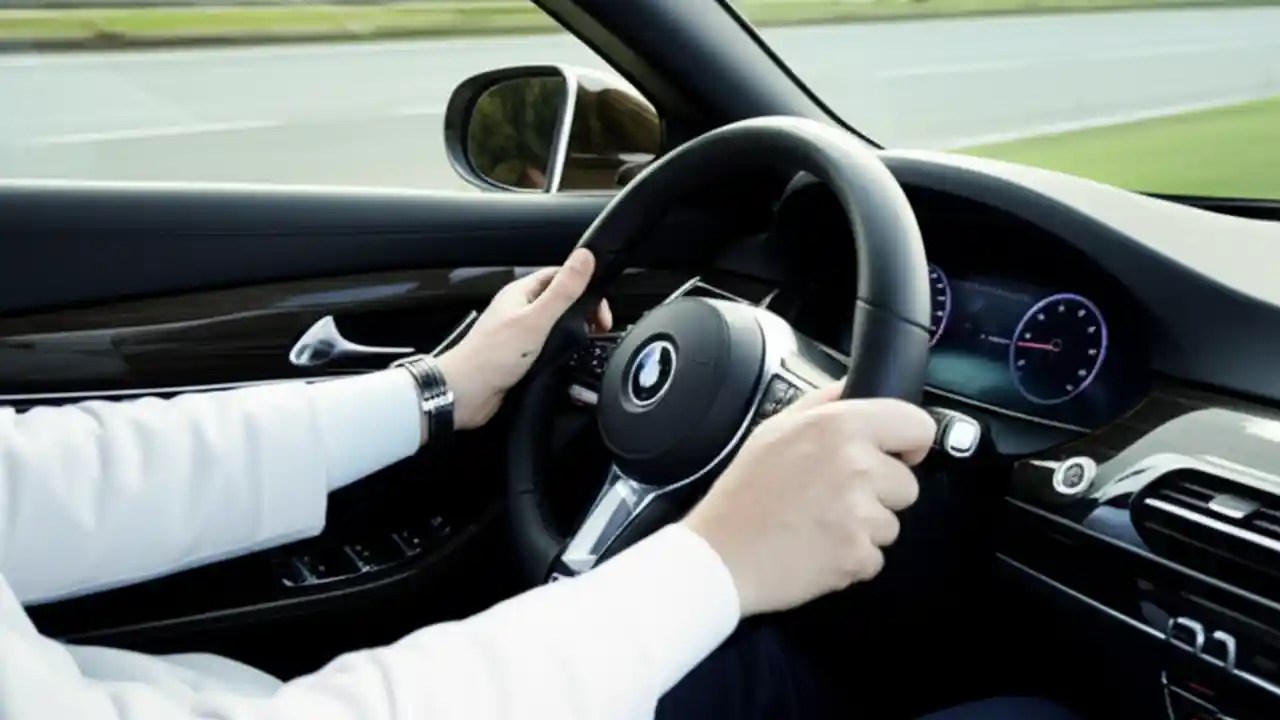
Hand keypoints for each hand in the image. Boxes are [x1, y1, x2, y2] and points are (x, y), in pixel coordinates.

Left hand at [436, 248, 610, 429]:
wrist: (465, 393)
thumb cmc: (492, 356)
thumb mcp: (536, 319)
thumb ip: (563, 290)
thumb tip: (585, 257)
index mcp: (521, 293)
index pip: (559, 276)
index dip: (583, 286)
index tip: (600, 308)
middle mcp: (519, 310)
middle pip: (559, 300)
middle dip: (582, 311)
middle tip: (598, 329)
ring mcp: (518, 333)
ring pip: (554, 324)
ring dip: (572, 331)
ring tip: (587, 342)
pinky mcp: (519, 356)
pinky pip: (547, 346)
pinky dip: (561, 350)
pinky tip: (568, 359)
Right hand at [681, 384, 935, 616]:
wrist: (719, 555)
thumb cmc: (743, 494)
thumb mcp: (775, 428)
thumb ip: (822, 403)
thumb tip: (856, 387)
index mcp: (839, 426)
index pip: (916, 425)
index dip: (911, 443)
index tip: (899, 455)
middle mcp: (856, 465)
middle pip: (907, 484)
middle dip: (879, 494)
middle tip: (834, 498)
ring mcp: (859, 514)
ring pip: (891, 524)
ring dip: (863, 528)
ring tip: (819, 525)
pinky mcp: (856, 555)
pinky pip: (874, 558)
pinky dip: (850, 559)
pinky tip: (818, 549)